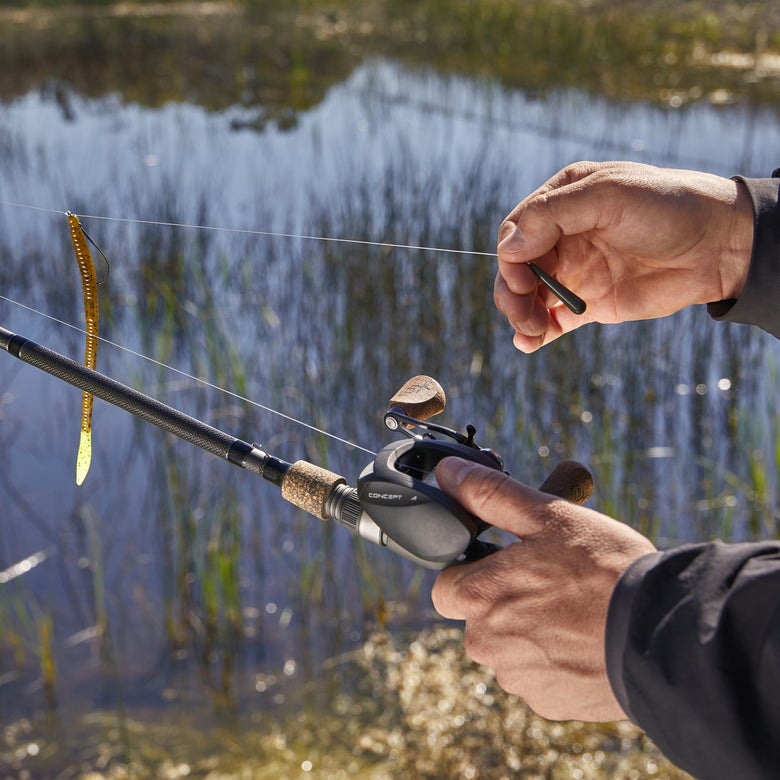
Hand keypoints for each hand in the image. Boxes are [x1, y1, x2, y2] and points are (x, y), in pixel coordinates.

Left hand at [431, 457, 655, 721]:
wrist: (664, 636)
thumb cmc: (605, 570)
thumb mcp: (548, 516)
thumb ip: (490, 494)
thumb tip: (449, 473)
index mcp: (479, 597)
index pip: (445, 585)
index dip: (472, 570)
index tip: (504, 562)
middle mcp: (487, 644)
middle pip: (478, 617)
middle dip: (504, 599)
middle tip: (550, 580)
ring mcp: (518, 679)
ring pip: (509, 646)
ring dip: (530, 630)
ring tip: (575, 608)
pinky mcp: (549, 703)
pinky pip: (539, 674)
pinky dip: (555, 658)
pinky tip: (586, 639)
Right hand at [495, 161, 753, 351]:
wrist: (718, 247)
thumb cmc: (668, 208)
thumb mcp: (608, 196)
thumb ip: (553, 214)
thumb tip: (507, 247)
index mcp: (562, 201)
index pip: (516, 232)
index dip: (512, 259)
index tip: (524, 280)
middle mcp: (562, 236)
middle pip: (517, 269)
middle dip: (513, 293)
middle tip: (526, 315)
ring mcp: (574, 271)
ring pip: (529, 298)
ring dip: (521, 316)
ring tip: (531, 332)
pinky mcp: (589, 304)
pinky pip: (552, 321)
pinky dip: (537, 334)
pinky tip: (529, 344)